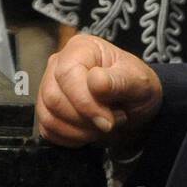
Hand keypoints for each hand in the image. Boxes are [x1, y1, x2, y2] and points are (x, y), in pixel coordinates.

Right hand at [36, 34, 161, 148]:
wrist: (134, 105)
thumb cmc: (135, 87)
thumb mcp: (140, 82)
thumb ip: (119, 81)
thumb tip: (95, 82)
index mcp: (80, 48)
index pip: (67, 75)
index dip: (85, 103)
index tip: (109, 121)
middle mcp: (58, 64)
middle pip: (53, 98)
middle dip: (84, 119)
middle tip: (111, 121)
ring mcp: (48, 86)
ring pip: (48, 116)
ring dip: (79, 131)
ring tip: (102, 125)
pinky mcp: (46, 109)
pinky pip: (47, 130)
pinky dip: (70, 138)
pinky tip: (89, 131)